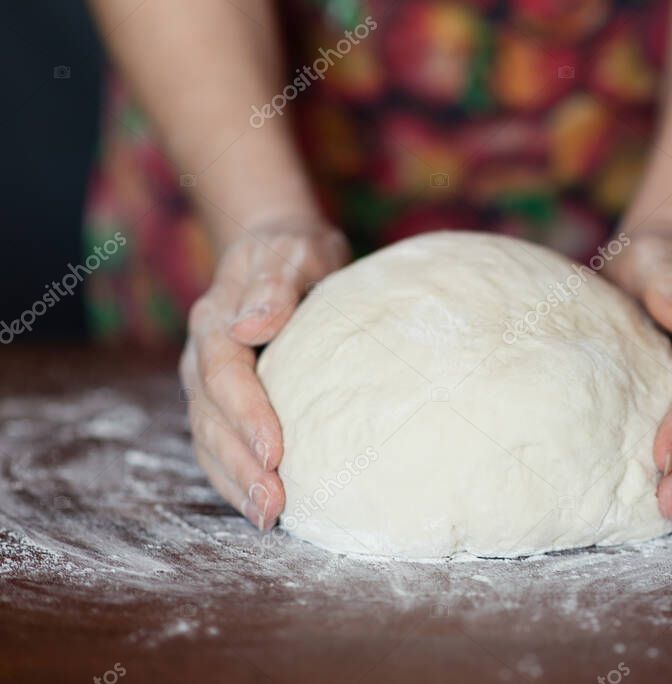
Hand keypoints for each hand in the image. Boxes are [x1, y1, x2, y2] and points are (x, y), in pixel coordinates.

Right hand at [178, 219, 350, 529]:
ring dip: (235, 483)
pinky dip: (234, 480)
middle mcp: (202, 357)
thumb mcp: (293, 253)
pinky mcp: (222, 402)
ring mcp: (206, 384)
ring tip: (268, 519)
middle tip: (273, 506)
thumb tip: (251, 326)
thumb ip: (275, 286)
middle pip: (211, 418)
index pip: (225, 374)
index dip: (247, 415)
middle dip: (240, 466)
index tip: (276, 453)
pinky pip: (218, 446)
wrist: (279, 250)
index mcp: (216, 320)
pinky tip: (260, 509)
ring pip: (209, 440)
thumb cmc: (295, 252)